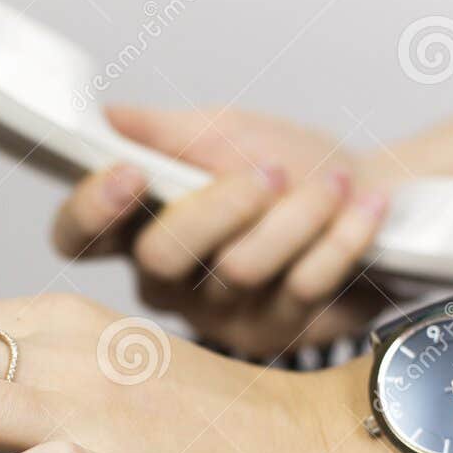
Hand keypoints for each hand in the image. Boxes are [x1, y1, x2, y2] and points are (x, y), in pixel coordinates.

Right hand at [53, 105, 397, 358]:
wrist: (375, 196)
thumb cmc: (292, 164)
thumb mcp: (224, 131)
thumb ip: (162, 131)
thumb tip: (102, 117)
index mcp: (139, 225)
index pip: (77, 236)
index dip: (91, 211)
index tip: (131, 173)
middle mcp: (167, 279)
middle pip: (160, 256)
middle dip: (221, 204)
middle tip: (272, 170)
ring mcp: (217, 312)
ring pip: (238, 269)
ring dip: (296, 215)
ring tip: (332, 183)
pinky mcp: (272, 335)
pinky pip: (300, 287)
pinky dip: (340, 238)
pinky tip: (363, 207)